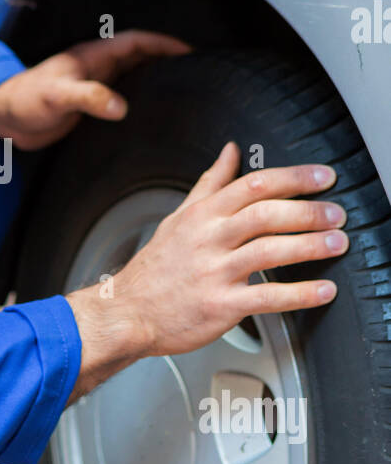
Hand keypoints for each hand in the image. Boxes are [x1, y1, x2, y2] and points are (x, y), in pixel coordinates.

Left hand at [0, 29, 191, 149]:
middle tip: (197, 72)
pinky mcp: (89, 105)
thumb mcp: (57, 97)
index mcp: (93, 57)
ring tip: (183, 92)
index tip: (191, 51)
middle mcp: (97, 68)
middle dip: (168, 60)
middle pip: (141, 57)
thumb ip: (88, 98)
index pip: (137, 42)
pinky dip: (139, 100)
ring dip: (155, 79)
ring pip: (133, 76)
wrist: (3, 118)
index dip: (164, 44)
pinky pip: (122, 97)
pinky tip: (150, 115)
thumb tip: (121, 106)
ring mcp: (94, 85)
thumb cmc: (24, 100)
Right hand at [65, 142, 348, 402]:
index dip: (292, 178)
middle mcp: (209, 239)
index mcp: (202, 215)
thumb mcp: (179, 216)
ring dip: (309, 246)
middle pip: (264, 214)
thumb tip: (230, 152)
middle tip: (336, 212)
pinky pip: (266, 298)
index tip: (322, 177)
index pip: (252, 185)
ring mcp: (213, 272)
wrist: (127, 311)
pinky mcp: (220, 306)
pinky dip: (299, 294)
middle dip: (307, 211)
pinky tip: (321, 290)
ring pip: (267, 251)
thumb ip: (210, 184)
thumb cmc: (155, 268)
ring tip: (336, 242)